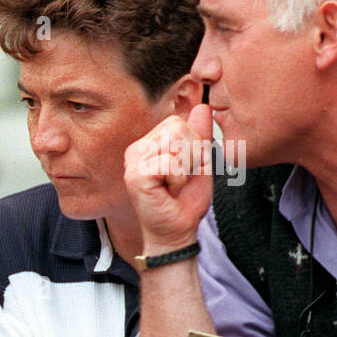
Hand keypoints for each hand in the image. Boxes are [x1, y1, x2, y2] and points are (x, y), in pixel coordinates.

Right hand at [122, 104, 213, 251]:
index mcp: (149, 143)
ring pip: (174, 143)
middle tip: (180, 179)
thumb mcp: (199, 162)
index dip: (192, 144)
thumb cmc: (185, 200)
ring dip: (184, 168)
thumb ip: (200, 135)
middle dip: (190, 154)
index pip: (177, 121)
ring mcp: (133, 162)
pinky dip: (178, 178)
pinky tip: (168, 191)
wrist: (177, 230)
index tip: (185, 169)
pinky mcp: (135, 175)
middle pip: (177, 128)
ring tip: (174, 184)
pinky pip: (170, 162)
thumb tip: (203, 106)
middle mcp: (137, 149)